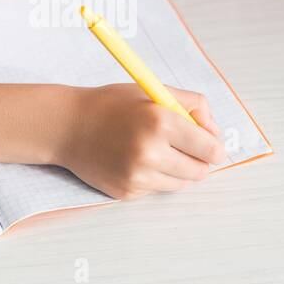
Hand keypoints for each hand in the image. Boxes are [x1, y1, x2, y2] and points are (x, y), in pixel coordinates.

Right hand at [58, 83, 226, 199]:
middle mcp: (150, 152)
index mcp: (160, 121)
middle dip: (198, 160)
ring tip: (156, 151)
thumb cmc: (112, 105)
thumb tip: (215, 133)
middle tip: (184, 148)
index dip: (215, 148)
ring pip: (180, 184)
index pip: (210, 149)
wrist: (67, 126)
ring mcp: (137, 176)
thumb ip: (193, 105)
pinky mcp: (127, 192)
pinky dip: (154, 178)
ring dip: (177, 171)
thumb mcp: (153, 91)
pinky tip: (134, 160)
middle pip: (200, 172)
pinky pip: (156, 190)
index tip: (213, 147)